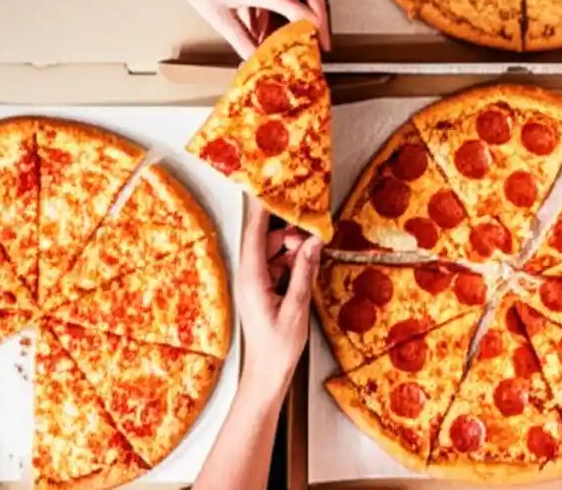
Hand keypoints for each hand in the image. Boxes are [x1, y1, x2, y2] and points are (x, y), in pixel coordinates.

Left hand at [235, 202, 322, 399]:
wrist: (267, 375)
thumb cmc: (278, 347)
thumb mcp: (297, 307)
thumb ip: (304, 272)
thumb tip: (312, 242)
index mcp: (252, 279)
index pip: (254, 233)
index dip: (260, 208)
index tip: (268, 186)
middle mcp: (249, 277)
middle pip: (265, 240)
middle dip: (288, 232)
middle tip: (312, 235)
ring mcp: (255, 284)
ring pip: (272, 252)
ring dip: (292, 249)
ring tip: (312, 253)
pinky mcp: (262, 291)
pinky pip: (276, 266)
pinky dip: (292, 263)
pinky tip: (307, 268)